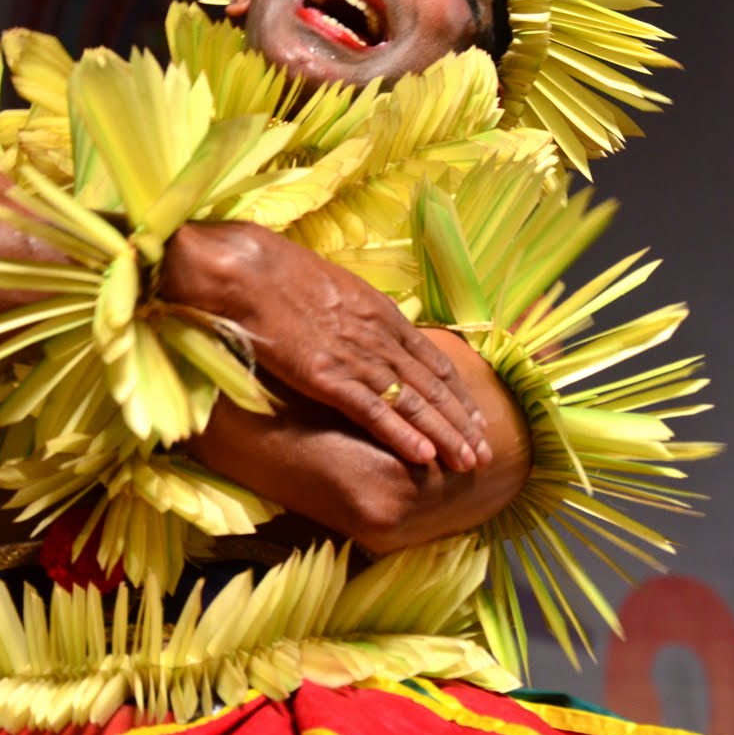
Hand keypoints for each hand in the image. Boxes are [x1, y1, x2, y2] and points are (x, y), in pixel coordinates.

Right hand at [160, 221, 490, 471]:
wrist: (247, 271)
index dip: (457, 392)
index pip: (432, 359)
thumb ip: (358, 315)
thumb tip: (369, 330)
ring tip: (470, 462)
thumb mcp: (333, 289)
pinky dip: (401, 435)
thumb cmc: (279, 276)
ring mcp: (355, 357)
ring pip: (412, 402)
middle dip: (461, 422)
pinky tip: (424, 457)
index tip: (475, 417)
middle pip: (431, 385)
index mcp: (381, 313)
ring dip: (444, 435)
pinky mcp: (327, 376)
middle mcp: (378, 337)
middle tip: (487, 452)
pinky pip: (373, 411)